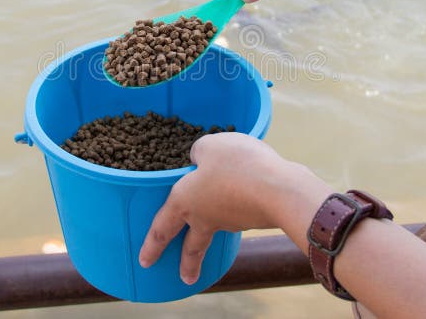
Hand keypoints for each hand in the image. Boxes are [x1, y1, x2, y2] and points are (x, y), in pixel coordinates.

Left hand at [138, 132, 327, 284]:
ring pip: (219, 227)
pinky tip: (248, 189)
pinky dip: (240, 204)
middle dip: (188, 263)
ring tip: (220, 220)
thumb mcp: (210, 146)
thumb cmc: (237, 166)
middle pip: (193, 246)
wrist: (280, 189)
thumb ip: (199, 152)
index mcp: (184, 201)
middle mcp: (205, 217)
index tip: (144, 261)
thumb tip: (200, 158)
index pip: (161, 228)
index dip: (152, 244)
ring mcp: (231, 220)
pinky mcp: (254, 217)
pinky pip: (241, 211)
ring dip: (217, 228)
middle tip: (186, 278)